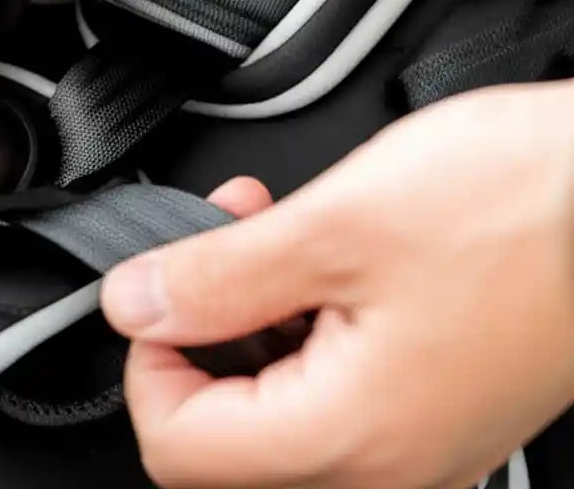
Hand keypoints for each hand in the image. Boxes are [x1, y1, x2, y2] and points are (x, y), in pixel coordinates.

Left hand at [102, 81, 573, 487]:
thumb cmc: (531, 205)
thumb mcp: (338, 224)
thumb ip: (215, 277)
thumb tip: (135, 306)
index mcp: (351, 437)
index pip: (177, 447)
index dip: (148, 361)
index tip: (161, 293)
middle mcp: (388, 466)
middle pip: (222, 439)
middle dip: (201, 332)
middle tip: (219, 245)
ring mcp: (418, 444)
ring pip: (275, 414)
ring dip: (251, 322)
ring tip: (271, 238)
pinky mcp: (439, 410)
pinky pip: (333, 398)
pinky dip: (305, 332)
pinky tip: (320, 263)